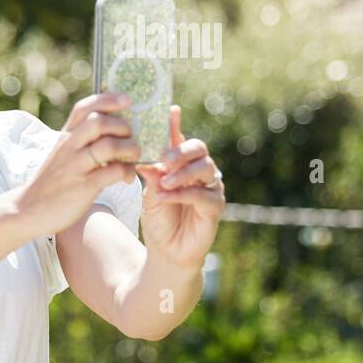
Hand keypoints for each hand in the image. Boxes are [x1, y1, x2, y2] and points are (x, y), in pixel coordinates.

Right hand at [17, 92, 140, 235]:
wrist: (29, 210)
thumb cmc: (54, 181)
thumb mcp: (63, 153)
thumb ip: (81, 139)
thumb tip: (112, 127)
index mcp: (66, 136)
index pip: (84, 108)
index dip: (108, 99)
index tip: (127, 100)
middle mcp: (69, 147)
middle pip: (98, 122)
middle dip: (122, 126)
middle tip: (130, 138)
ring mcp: (76, 166)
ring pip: (108, 146)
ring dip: (129, 149)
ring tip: (133, 157)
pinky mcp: (83, 187)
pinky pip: (112, 173)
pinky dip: (126, 172)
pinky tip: (126, 177)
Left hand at [134, 104, 224, 269]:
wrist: (166, 252)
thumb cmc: (159, 219)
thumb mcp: (149, 194)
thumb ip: (151, 175)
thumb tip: (147, 160)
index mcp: (182, 163)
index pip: (180, 138)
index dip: (176, 124)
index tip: (170, 110)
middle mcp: (199, 171)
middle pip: (199, 148)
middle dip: (181, 150)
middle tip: (165, 159)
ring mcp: (210, 187)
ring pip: (204, 168)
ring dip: (182, 173)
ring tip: (164, 181)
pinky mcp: (215, 206)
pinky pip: (202, 194)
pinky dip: (183, 193)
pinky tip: (165, 196)